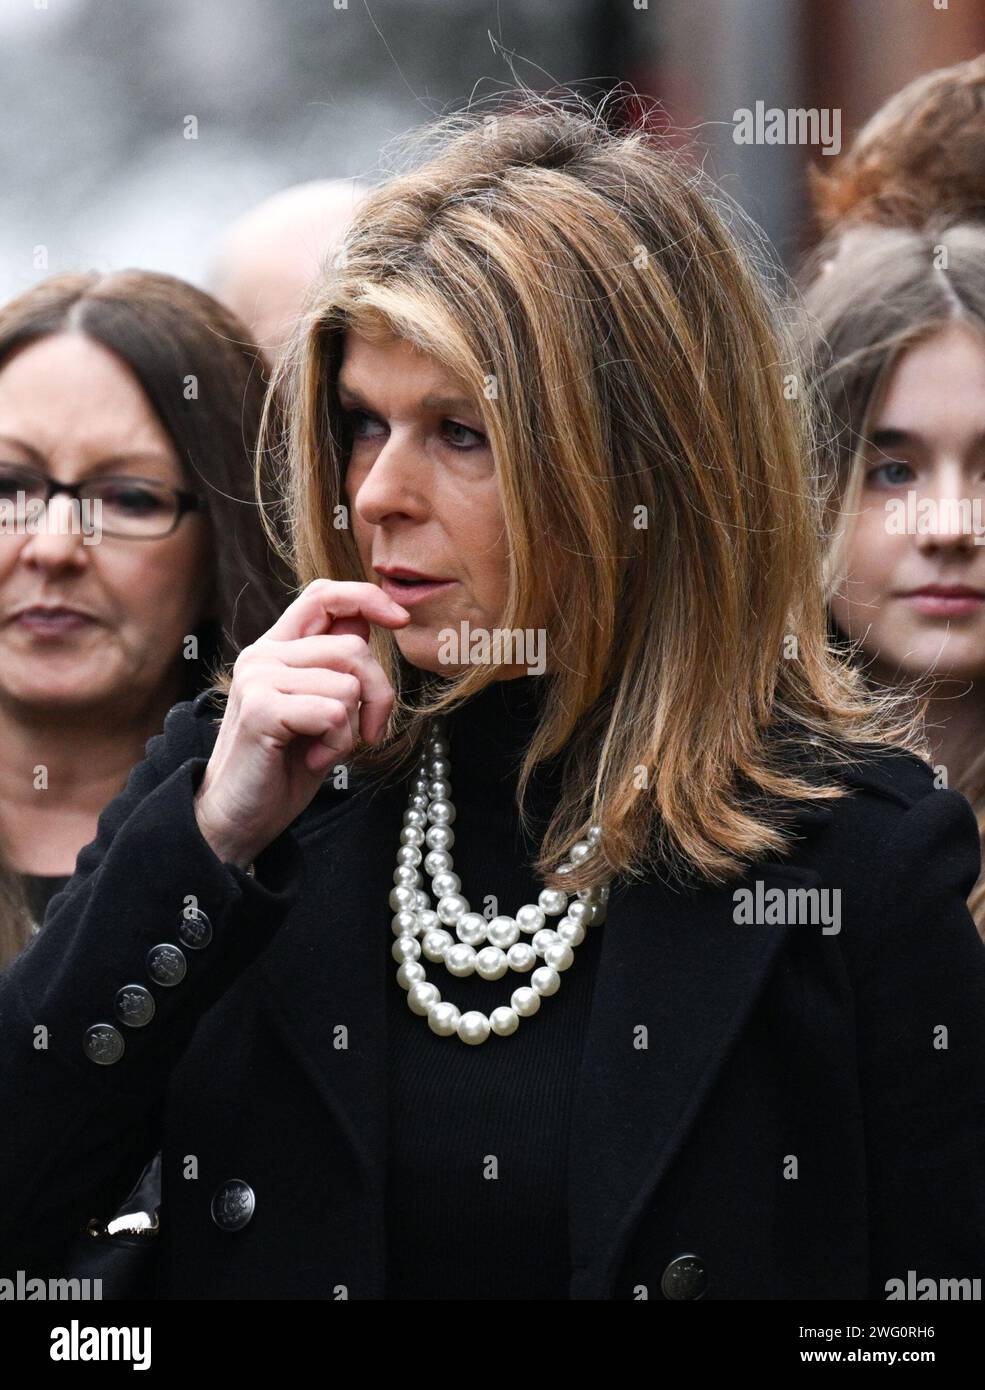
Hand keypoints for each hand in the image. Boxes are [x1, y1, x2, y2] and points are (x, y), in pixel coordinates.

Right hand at [193, 579, 409, 866]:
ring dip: (352, 729)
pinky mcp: (261, 708)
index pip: (323, 595)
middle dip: (379, 694)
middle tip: (369, 733)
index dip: (367, 598)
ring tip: (324, 748)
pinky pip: (335, 713)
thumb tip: (367, 621)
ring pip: (348, 683)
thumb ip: (337, 665)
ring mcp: (258, 679)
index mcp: (276, 649)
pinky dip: (339, 744)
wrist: (240, 817)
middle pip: (353, 647)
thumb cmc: (285, 766)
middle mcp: (262, 655)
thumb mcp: (322, 708)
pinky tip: (314, 759)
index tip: (401, 621)